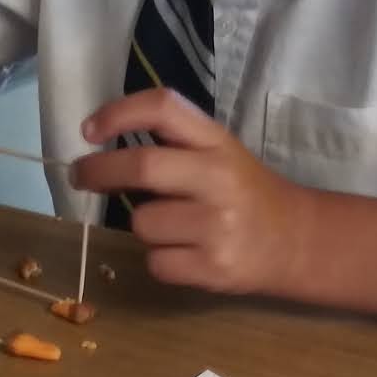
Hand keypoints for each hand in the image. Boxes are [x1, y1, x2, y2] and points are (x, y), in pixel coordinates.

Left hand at [73, 89, 311, 295]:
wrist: (295, 241)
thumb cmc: (244, 193)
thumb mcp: (219, 153)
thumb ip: (173, 145)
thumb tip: (101, 152)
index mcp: (217, 142)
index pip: (163, 108)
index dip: (119, 113)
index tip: (88, 130)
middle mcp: (218, 178)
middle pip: (142, 167)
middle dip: (98, 171)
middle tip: (80, 176)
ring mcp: (217, 225)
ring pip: (142, 223)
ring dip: (143, 226)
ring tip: (173, 228)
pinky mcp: (213, 267)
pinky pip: (156, 262)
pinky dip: (160, 260)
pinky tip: (186, 254)